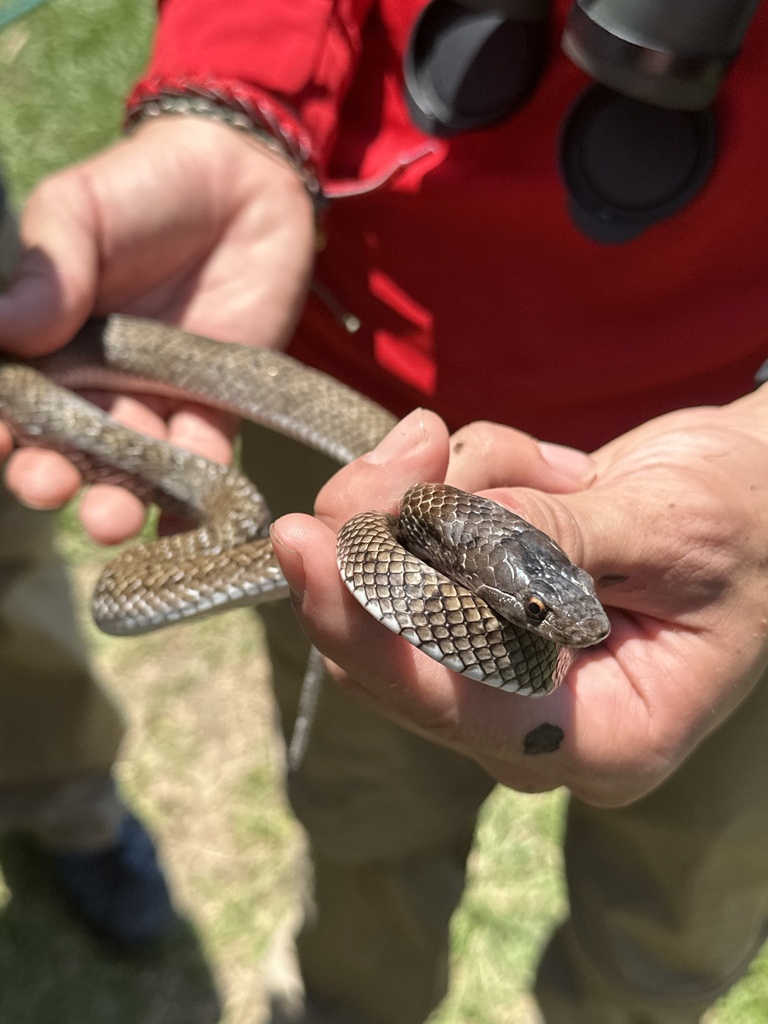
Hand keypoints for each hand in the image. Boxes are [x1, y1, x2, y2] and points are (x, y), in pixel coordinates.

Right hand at [0, 116, 315, 540]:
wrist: (246, 182)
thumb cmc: (145, 189)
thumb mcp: (80, 213)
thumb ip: (46, 270)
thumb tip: (1, 329)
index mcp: (46, 343)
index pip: (13, 399)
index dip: (2, 428)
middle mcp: (93, 387)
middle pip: (65, 448)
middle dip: (53, 476)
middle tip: (52, 486)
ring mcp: (153, 404)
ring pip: (129, 470)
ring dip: (117, 501)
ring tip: (112, 519)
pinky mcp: (214, 412)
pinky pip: (203, 468)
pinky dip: (194, 506)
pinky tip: (186, 538)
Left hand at [271, 390, 767, 806]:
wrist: (755, 489)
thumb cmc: (745, 520)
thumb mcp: (667, 528)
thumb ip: (551, 536)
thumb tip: (437, 533)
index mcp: (602, 736)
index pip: (450, 702)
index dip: (366, 627)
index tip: (306, 544)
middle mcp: (535, 718)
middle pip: (392, 648)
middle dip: (390, 534)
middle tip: (416, 445)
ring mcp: (498, 661)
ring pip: (397, 578)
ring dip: (452, 492)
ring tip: (555, 467)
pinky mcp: (478, 603)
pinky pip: (425, 536)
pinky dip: (467, 480)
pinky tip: (547, 472)